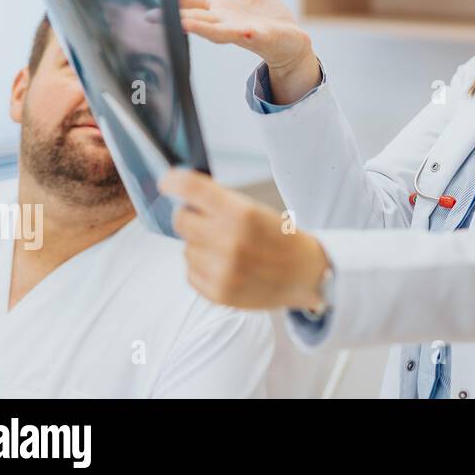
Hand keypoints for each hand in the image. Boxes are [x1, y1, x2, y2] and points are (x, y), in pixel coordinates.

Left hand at [160, 169, 329, 310]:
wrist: (307, 275)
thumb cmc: (282, 238)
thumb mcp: (258, 210)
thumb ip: (221, 203)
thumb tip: (182, 196)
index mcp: (242, 214)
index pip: (193, 189)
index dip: (174, 182)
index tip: (167, 182)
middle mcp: (229, 241)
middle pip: (181, 220)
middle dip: (191, 217)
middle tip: (209, 221)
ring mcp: (222, 270)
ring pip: (186, 248)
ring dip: (200, 246)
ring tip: (229, 250)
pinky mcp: (218, 292)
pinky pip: (190, 272)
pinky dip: (203, 267)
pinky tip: (226, 266)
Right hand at [170, 0, 319, 102]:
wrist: (292, 42)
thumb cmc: (267, 17)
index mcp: (219, 9)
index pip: (189, 0)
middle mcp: (225, 22)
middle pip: (195, 18)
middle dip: (174, 17)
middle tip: (150, 16)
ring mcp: (242, 31)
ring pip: (217, 31)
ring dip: (201, 28)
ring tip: (183, 24)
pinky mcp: (262, 37)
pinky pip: (252, 36)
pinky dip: (245, 34)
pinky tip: (243, 31)